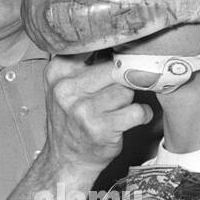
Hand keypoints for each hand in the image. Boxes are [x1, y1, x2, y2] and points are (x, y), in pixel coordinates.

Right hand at [41, 54, 152, 176]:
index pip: (93, 47)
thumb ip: (83, 63)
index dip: (112, 52)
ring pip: (126, 89)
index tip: (118, 57)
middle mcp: (67, 89)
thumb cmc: (71, 120)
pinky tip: (133, 118)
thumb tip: (119, 39)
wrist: (66, 160)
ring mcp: (83, 109)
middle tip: (117, 93)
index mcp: (58, 72)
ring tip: (119, 110)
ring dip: (129, 100)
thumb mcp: (64, 86)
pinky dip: (142, 115)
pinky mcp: (101, 128)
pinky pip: (137, 111)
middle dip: (121, 81)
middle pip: (114, 68)